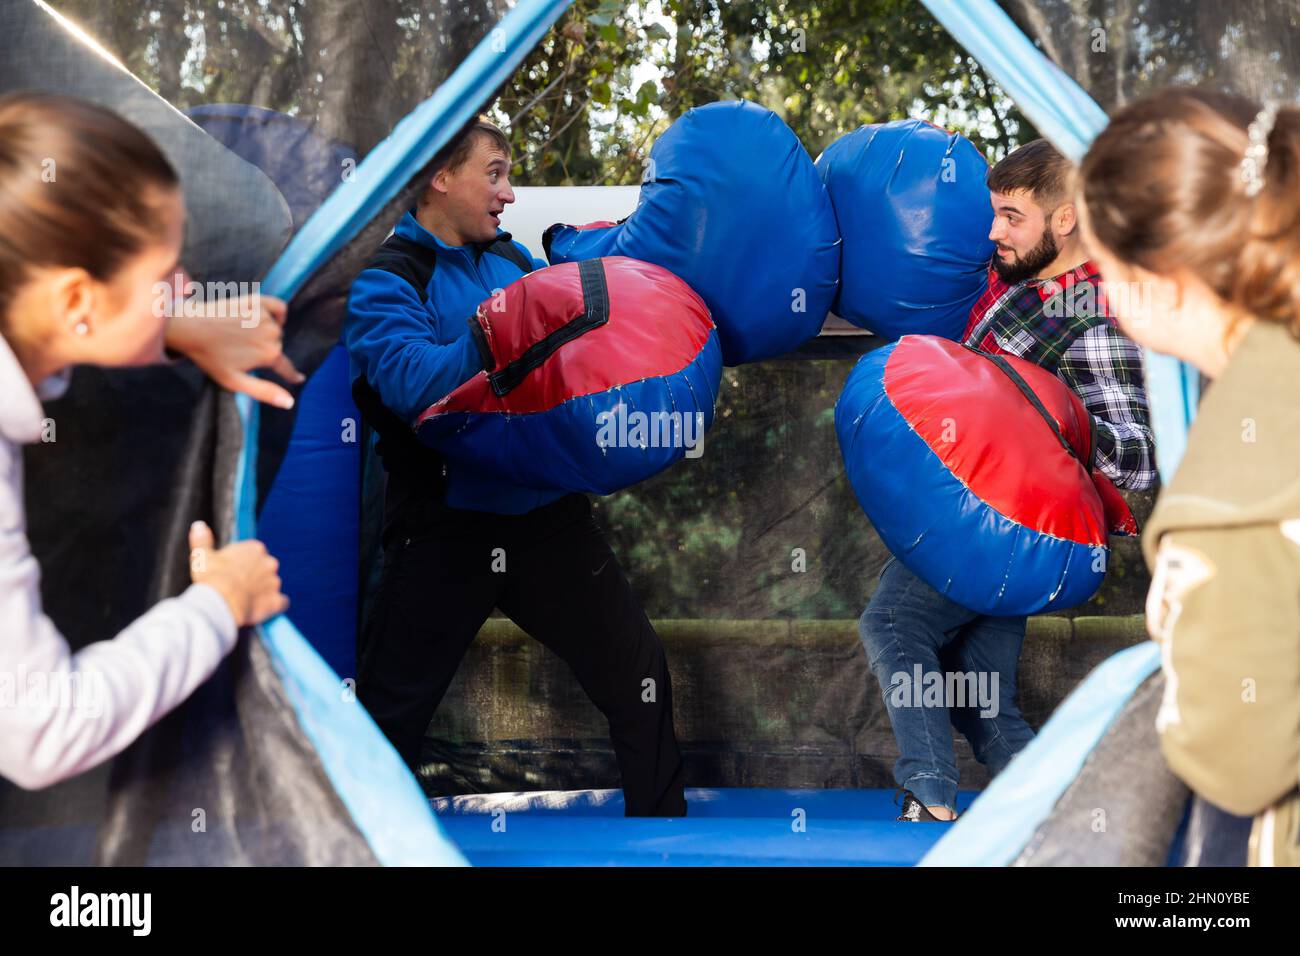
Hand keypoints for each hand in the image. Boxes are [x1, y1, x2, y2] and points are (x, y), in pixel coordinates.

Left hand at [164, 286, 304, 408]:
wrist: (190, 328)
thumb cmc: (210, 357)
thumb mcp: (235, 381)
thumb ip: (265, 392)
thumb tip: (290, 402)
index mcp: (270, 355)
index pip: (286, 367)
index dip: (291, 375)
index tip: (298, 378)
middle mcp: (273, 335)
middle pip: (277, 346)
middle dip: (266, 350)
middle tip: (241, 351)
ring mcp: (266, 317)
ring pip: (276, 329)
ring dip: (266, 332)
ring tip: (241, 334)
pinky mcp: (258, 302)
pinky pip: (279, 308)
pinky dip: (278, 313)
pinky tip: (265, 317)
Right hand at [189, 521, 288, 626]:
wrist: (220, 602)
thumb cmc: (211, 577)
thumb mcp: (202, 556)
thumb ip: (202, 540)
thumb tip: (199, 526)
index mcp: (255, 548)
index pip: (253, 552)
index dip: (241, 563)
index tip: (231, 571)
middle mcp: (269, 563)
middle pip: (264, 568)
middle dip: (254, 576)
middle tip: (238, 586)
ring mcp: (275, 582)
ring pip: (271, 585)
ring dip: (262, 591)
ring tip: (245, 599)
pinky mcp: (276, 600)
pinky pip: (280, 602)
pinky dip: (274, 605)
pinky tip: (263, 608)